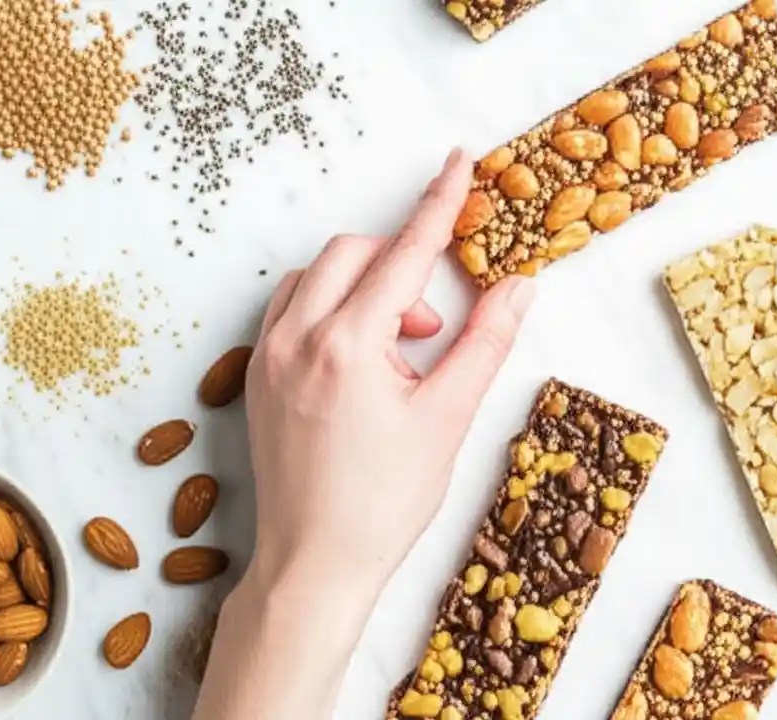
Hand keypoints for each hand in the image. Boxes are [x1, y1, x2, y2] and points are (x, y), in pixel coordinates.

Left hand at [195, 149, 533, 719]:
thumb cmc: (383, 502)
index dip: (439, 205)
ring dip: (363, 286)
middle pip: (353, 253)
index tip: (458, 164)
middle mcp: (296, 338)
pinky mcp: (256, 375)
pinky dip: (329, 309)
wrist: (315, 564)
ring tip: (397, 348)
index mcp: (347, 345)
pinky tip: (359, 358)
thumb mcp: (447, 418)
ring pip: (315, 276)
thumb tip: (519, 287)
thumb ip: (485, 342)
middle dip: (400, 264)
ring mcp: (267, 356)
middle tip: (431, 323)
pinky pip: (291, 308)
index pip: (405, 253)